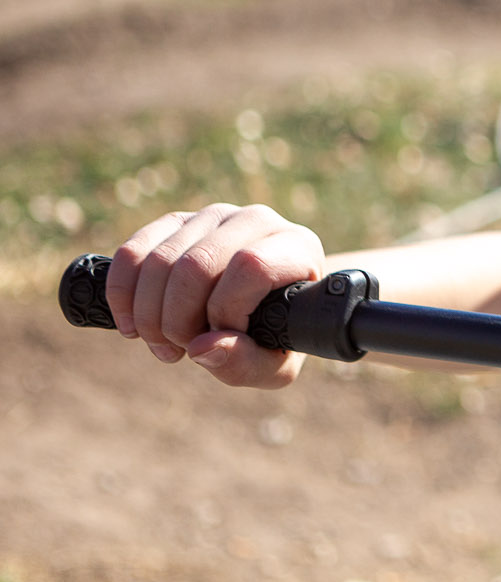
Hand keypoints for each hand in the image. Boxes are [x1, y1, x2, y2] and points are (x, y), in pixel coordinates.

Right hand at [106, 204, 324, 389]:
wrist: (264, 310)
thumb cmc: (275, 336)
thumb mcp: (274, 364)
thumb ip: (246, 362)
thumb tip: (203, 348)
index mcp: (296, 248)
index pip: (250, 266)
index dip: (227, 310)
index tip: (224, 337)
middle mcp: (256, 221)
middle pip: (197, 265)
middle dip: (178, 320)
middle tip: (181, 350)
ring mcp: (213, 216)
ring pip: (160, 260)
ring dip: (149, 315)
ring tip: (163, 344)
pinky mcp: (175, 222)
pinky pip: (132, 252)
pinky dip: (123, 295)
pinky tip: (133, 326)